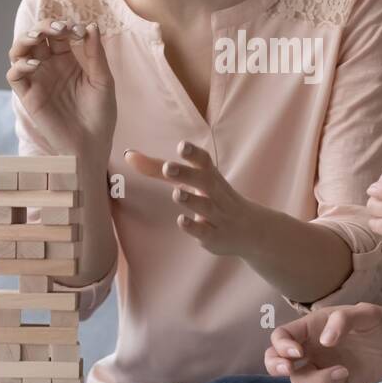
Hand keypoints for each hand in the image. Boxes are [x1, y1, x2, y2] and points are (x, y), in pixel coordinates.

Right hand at [7, 19, 115, 165]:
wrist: (92, 145)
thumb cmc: (100, 115)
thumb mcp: (103, 81)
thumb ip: (96, 54)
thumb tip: (91, 26)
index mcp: (67, 61)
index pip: (58, 34)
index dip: (65, 26)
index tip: (79, 31)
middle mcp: (49, 67)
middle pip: (36, 37)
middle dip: (44, 26)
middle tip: (60, 28)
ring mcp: (37, 81)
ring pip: (19, 51)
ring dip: (25, 38)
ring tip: (38, 36)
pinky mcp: (28, 97)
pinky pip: (14, 76)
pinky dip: (19, 66)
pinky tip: (34, 64)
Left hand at [124, 140, 266, 256]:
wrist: (252, 231)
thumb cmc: (214, 199)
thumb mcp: (191, 181)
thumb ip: (158, 169)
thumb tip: (129, 155)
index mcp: (210, 177)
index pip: (204, 162)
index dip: (194, 154)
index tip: (182, 146)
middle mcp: (216, 194)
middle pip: (204, 182)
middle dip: (187, 174)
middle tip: (168, 168)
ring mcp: (218, 216)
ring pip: (206, 207)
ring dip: (191, 200)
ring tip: (177, 194)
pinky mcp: (215, 236)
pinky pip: (206, 231)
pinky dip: (194, 227)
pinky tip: (182, 221)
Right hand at [263, 303, 381, 382]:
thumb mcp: (366, 314)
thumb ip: (343, 320)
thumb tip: (324, 341)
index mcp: (312, 326)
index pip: (282, 336)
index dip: (281, 345)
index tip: (298, 353)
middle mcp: (311, 347)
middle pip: (275, 360)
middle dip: (276, 366)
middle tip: (290, 369)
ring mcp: (320, 367)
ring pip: (297, 381)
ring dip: (315, 381)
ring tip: (342, 373)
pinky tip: (343, 379)